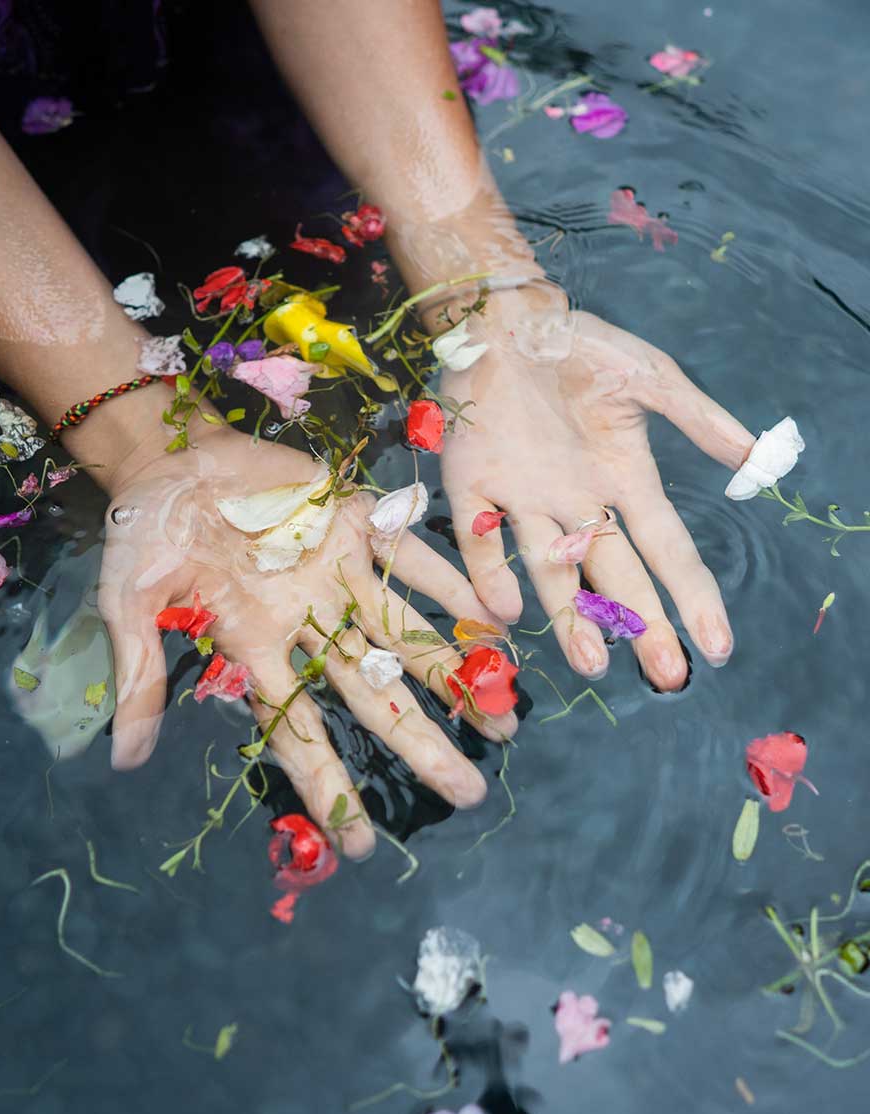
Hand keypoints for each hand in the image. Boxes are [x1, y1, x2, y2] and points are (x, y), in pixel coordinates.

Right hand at [96, 426, 516, 857]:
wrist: (170, 455)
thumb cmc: (143, 530)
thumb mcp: (130, 602)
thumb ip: (140, 673)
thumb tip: (124, 760)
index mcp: (254, 647)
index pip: (298, 729)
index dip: (328, 786)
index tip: (360, 846)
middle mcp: (307, 622)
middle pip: (371, 694)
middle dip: (419, 744)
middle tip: (469, 794)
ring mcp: (336, 574)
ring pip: (405, 635)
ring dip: (454, 676)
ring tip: (506, 724)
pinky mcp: (354, 523)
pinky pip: (412, 559)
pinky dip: (453, 587)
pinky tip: (496, 622)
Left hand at [438, 284, 755, 690]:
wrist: (509, 320)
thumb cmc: (582, 347)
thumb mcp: (650, 378)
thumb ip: (699, 419)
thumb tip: (759, 458)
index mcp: (623, 480)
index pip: (666, 550)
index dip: (691, 597)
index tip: (715, 647)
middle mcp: (575, 502)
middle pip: (614, 575)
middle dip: (643, 625)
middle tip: (665, 675)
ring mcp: (523, 498)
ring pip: (550, 569)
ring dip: (569, 616)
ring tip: (591, 663)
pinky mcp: (473, 485)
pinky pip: (481, 537)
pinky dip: (492, 569)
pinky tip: (508, 606)